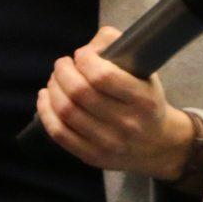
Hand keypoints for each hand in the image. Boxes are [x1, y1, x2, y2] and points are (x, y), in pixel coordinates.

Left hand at [35, 26, 194, 179]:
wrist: (158, 145)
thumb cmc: (144, 99)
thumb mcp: (144, 71)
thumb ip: (117, 45)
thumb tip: (88, 46)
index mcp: (143, 100)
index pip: (102, 76)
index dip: (84, 59)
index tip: (81, 54)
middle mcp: (128, 124)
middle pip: (79, 92)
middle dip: (63, 71)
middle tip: (63, 64)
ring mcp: (109, 144)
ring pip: (66, 111)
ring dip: (53, 88)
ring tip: (55, 79)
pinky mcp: (92, 156)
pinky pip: (58, 132)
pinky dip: (45, 111)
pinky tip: (45, 97)